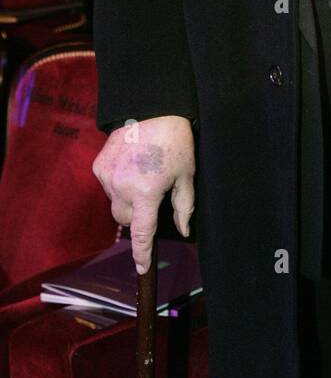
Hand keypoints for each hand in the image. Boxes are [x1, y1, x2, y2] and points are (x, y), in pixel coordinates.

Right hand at [92, 115, 195, 273]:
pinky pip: (107, 185)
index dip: (142, 254)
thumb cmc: (175, 142)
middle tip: (152, 195)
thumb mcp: (186, 175)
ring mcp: (106, 176)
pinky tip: (131, 165)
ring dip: (126, 198)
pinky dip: (117, 183)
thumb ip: (183, 206)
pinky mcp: (98, 165)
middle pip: (125, 218)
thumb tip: (183, 231)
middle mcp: (121, 188)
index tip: (142, 268)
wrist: (152, 109)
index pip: (141, 233)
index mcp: (145, 193)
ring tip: (142, 173)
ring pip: (115, 202)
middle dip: (136, 215)